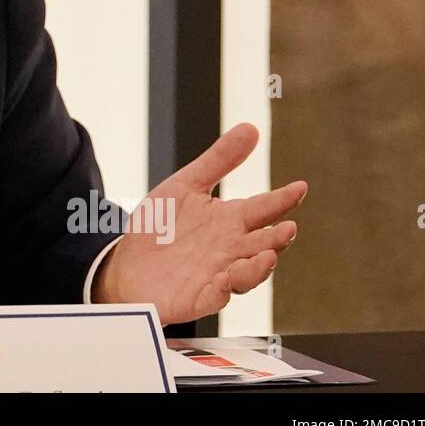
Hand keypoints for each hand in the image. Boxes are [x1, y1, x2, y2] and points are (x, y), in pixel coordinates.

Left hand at [91, 123, 306, 324]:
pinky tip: (229, 277)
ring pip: (248, 272)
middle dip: (278, 237)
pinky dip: (227, 287)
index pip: (263, 208)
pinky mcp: (200, 297)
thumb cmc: (159, 227)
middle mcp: (229, 248)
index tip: (300, 187)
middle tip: (288, 228)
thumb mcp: (185, 186)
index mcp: (229, 221)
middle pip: (262, 243)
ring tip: (268, 254)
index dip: (282, 199)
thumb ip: (218, 161)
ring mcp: (218, 274)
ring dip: (260, 266)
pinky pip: (219, 295)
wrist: (125, 264)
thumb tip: (251, 128)